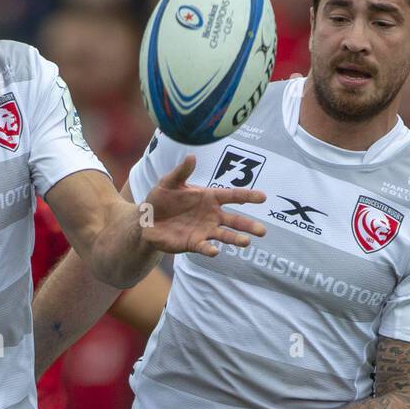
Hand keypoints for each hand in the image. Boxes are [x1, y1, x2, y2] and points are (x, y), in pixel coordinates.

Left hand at [141, 156, 265, 256]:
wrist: (146, 220)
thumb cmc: (160, 198)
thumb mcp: (169, 182)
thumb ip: (181, 172)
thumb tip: (192, 156)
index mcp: (209, 197)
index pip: (232, 196)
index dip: (248, 196)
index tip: (263, 197)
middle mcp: (211, 215)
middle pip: (234, 220)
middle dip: (248, 225)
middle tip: (263, 231)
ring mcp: (204, 230)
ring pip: (224, 235)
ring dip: (235, 239)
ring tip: (246, 242)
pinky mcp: (194, 243)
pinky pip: (204, 247)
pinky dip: (209, 249)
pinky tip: (215, 251)